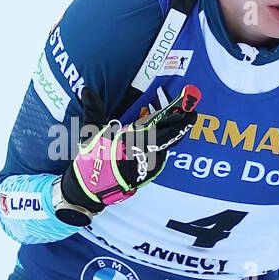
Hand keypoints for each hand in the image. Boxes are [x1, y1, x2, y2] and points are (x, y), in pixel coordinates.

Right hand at [58, 84, 200, 216]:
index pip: (162, 130)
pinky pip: (159, 155)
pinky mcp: (147, 173)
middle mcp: (144, 154)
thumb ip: (94, 110)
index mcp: (132, 142)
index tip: (189, 110)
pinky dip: (163, 144)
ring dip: (172, 133)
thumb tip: (87, 90)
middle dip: (182, 125)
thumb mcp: (91, 134)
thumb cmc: (91, 160)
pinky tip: (163, 136)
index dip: (178, 120)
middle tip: (191, 112)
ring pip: (165, 146)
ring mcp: (147, 165)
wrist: (90, 189)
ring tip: (178, 119)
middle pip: (170, 138)